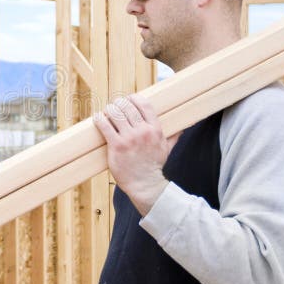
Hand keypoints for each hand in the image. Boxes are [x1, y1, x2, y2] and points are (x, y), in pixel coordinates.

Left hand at [93, 94, 178, 215]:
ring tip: (107, 112)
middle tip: (115, 106)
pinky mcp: (117, 146)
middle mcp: (143, 131)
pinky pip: (105, 126)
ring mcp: (129, 139)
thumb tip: (185, 126)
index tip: (128, 99)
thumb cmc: (154, 166)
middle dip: (119, 103)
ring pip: (115, 113)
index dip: (134, 98)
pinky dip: (99, 119)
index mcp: (155, 129)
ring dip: (109, 110)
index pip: (144, 104)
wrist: (145, 185)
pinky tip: (98, 118)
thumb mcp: (167, 148)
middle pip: (127, 106)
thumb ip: (174, 135)